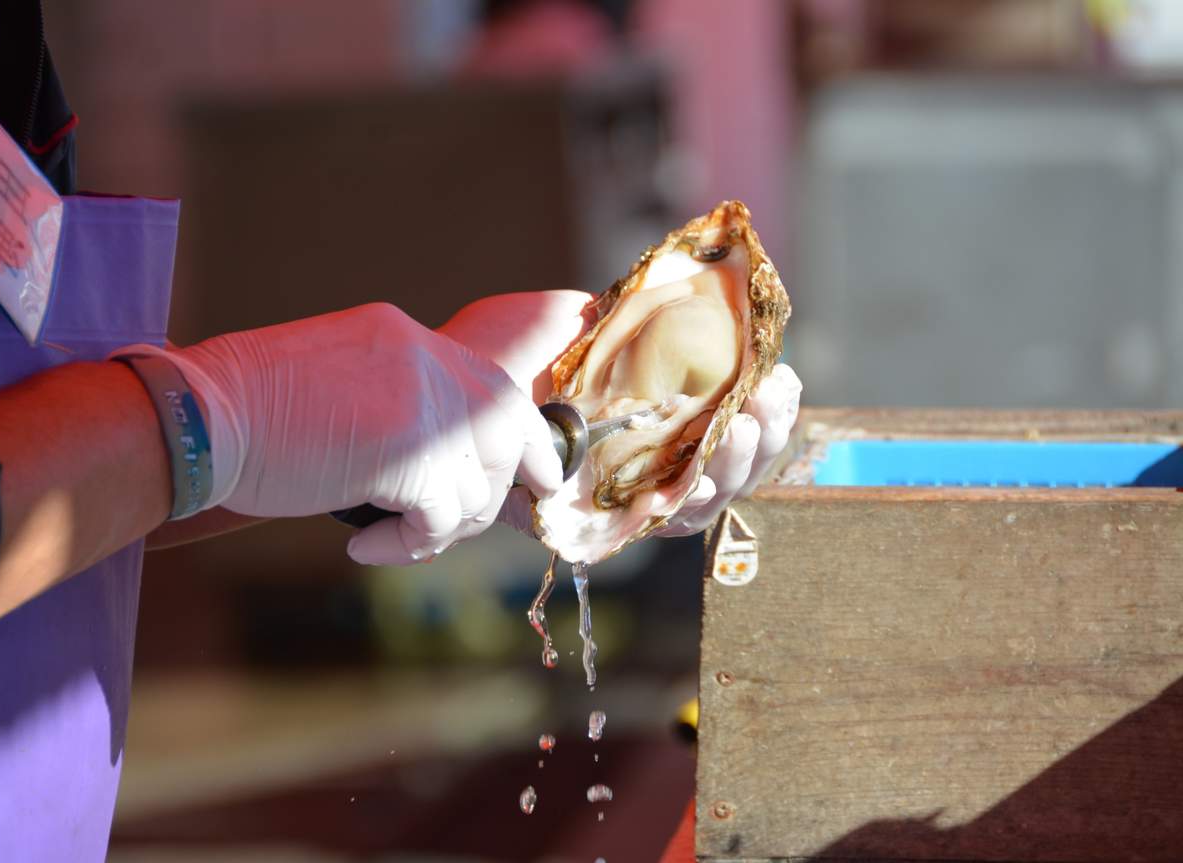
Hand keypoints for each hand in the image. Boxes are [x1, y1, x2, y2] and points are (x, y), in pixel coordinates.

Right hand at [118, 303, 563, 564]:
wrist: (198, 418)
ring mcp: (423, 405)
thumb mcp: (334, 386)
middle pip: (505, 430)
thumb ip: (391, 406)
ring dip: (437, 528)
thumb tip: (436, 468)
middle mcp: (426, 361)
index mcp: (406, 338)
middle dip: (501, 487)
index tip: (539, 478)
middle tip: (454, 528)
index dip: (521, 438)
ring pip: (476, 486)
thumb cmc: (243, 415)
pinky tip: (365, 547)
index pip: (491, 385)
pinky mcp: (410, 455)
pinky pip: (440, 521)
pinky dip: (408, 545)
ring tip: (385, 538)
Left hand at [439, 292, 801, 537]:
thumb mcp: (562, 319)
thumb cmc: (492, 353)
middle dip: (762, 435)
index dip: (766, 402)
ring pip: (702, 496)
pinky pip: (654, 524)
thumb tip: (681, 299)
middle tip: (768, 405)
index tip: (780, 377)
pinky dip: (684, 503)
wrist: (434, 393)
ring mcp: (622, 489)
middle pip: (729, 458)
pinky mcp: (592, 522)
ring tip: (740, 433)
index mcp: (650, 405)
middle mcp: (645, 451)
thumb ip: (621, 317)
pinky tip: (703, 475)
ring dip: (733, 468)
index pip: (727, 409)